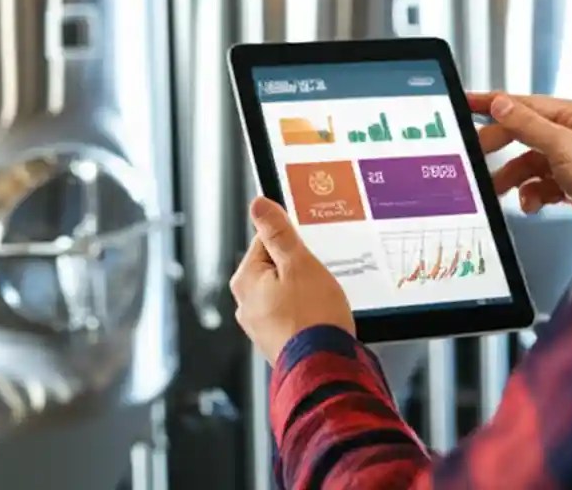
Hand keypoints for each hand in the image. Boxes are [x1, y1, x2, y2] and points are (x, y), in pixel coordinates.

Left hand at [230, 197, 354, 364]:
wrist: (325, 366)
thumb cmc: (313, 318)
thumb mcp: (298, 263)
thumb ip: (278, 232)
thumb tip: (259, 206)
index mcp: (245, 280)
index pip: (265, 241)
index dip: (293, 242)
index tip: (308, 249)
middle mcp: (246, 304)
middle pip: (276, 268)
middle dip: (300, 269)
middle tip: (317, 277)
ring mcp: (261, 325)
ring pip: (286, 292)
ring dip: (306, 292)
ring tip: (321, 301)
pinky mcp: (278, 341)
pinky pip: (293, 315)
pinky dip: (307, 313)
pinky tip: (320, 318)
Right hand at [469, 92, 571, 231]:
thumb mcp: (565, 148)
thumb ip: (529, 126)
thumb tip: (500, 104)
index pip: (526, 104)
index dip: (493, 104)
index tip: (465, 102)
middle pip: (526, 135)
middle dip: (501, 148)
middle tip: (476, 157)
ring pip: (532, 165)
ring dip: (515, 179)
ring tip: (500, 190)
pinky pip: (544, 187)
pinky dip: (533, 195)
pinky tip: (531, 204)